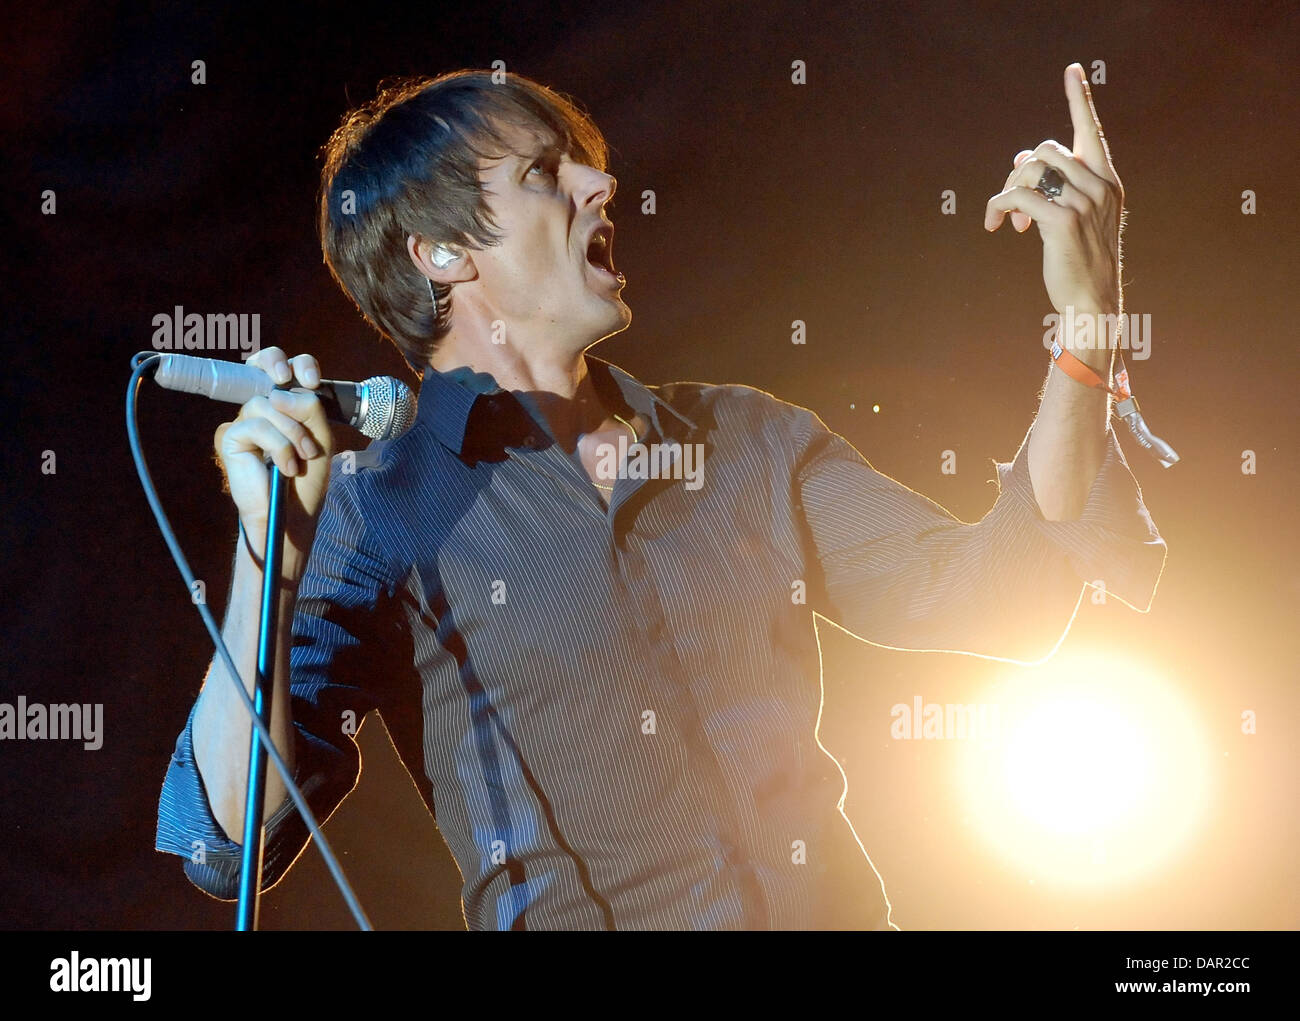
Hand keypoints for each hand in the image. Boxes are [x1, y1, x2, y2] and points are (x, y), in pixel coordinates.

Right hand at [214, 347, 334, 577]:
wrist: (293, 512)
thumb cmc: (307, 479)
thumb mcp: (321, 440)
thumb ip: (311, 410)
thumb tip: (280, 391)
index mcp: (289, 405)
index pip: (289, 369)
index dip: (300, 364)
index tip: (312, 380)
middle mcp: (266, 408)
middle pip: (264, 366)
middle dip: (275, 363)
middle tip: (285, 378)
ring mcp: (247, 421)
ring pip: (268, 404)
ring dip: (292, 433)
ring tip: (300, 459)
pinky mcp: (232, 437)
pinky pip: (258, 425)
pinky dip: (278, 447)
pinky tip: (284, 467)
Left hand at [984, 63, 1124, 318]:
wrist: (1091, 301)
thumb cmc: (1078, 260)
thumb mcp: (1070, 216)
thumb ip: (1053, 186)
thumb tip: (1020, 160)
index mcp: (1107, 181)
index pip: (1092, 131)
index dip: (1080, 99)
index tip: (1072, 70)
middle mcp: (1101, 185)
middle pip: (1045, 151)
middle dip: (1020, 173)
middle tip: (1013, 204)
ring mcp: (1085, 202)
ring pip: (1031, 171)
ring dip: (1009, 193)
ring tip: (1011, 221)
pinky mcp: (1063, 221)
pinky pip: (1018, 196)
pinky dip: (999, 207)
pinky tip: (996, 226)